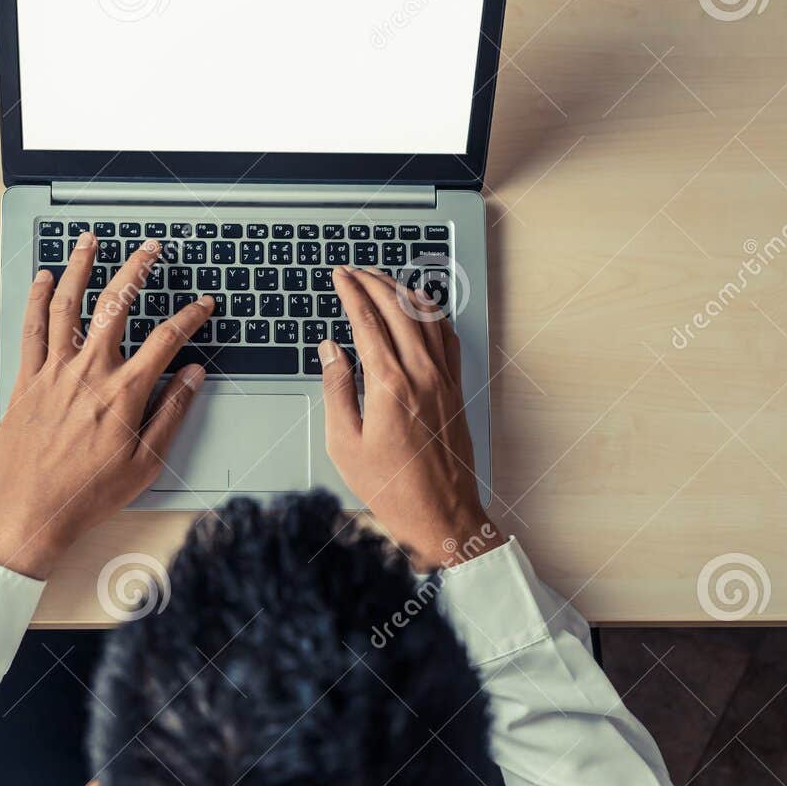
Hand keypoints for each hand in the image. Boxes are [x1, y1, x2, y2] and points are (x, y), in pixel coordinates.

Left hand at [0, 232, 213, 577]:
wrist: (31, 512)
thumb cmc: (89, 495)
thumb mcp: (145, 462)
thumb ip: (171, 413)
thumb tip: (192, 375)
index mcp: (124, 393)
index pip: (166, 340)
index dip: (190, 317)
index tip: (203, 304)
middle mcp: (89, 373)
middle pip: (116, 305)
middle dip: (137, 270)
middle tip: (150, 248)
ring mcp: (54, 372)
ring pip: (68, 305)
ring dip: (81, 267)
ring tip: (90, 241)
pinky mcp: (26, 380)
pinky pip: (32, 329)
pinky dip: (37, 299)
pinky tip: (45, 278)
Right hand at [318, 265, 501, 570]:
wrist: (440, 515)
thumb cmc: (390, 488)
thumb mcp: (345, 443)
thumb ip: (336, 389)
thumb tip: (330, 350)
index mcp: (389, 385)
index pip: (367, 321)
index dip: (351, 292)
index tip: (339, 275)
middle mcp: (421, 374)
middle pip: (398, 309)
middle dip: (374, 282)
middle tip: (354, 271)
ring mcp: (443, 379)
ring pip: (426, 317)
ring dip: (402, 290)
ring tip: (382, 279)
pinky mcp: (455, 389)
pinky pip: (447, 337)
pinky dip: (432, 314)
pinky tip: (421, 308)